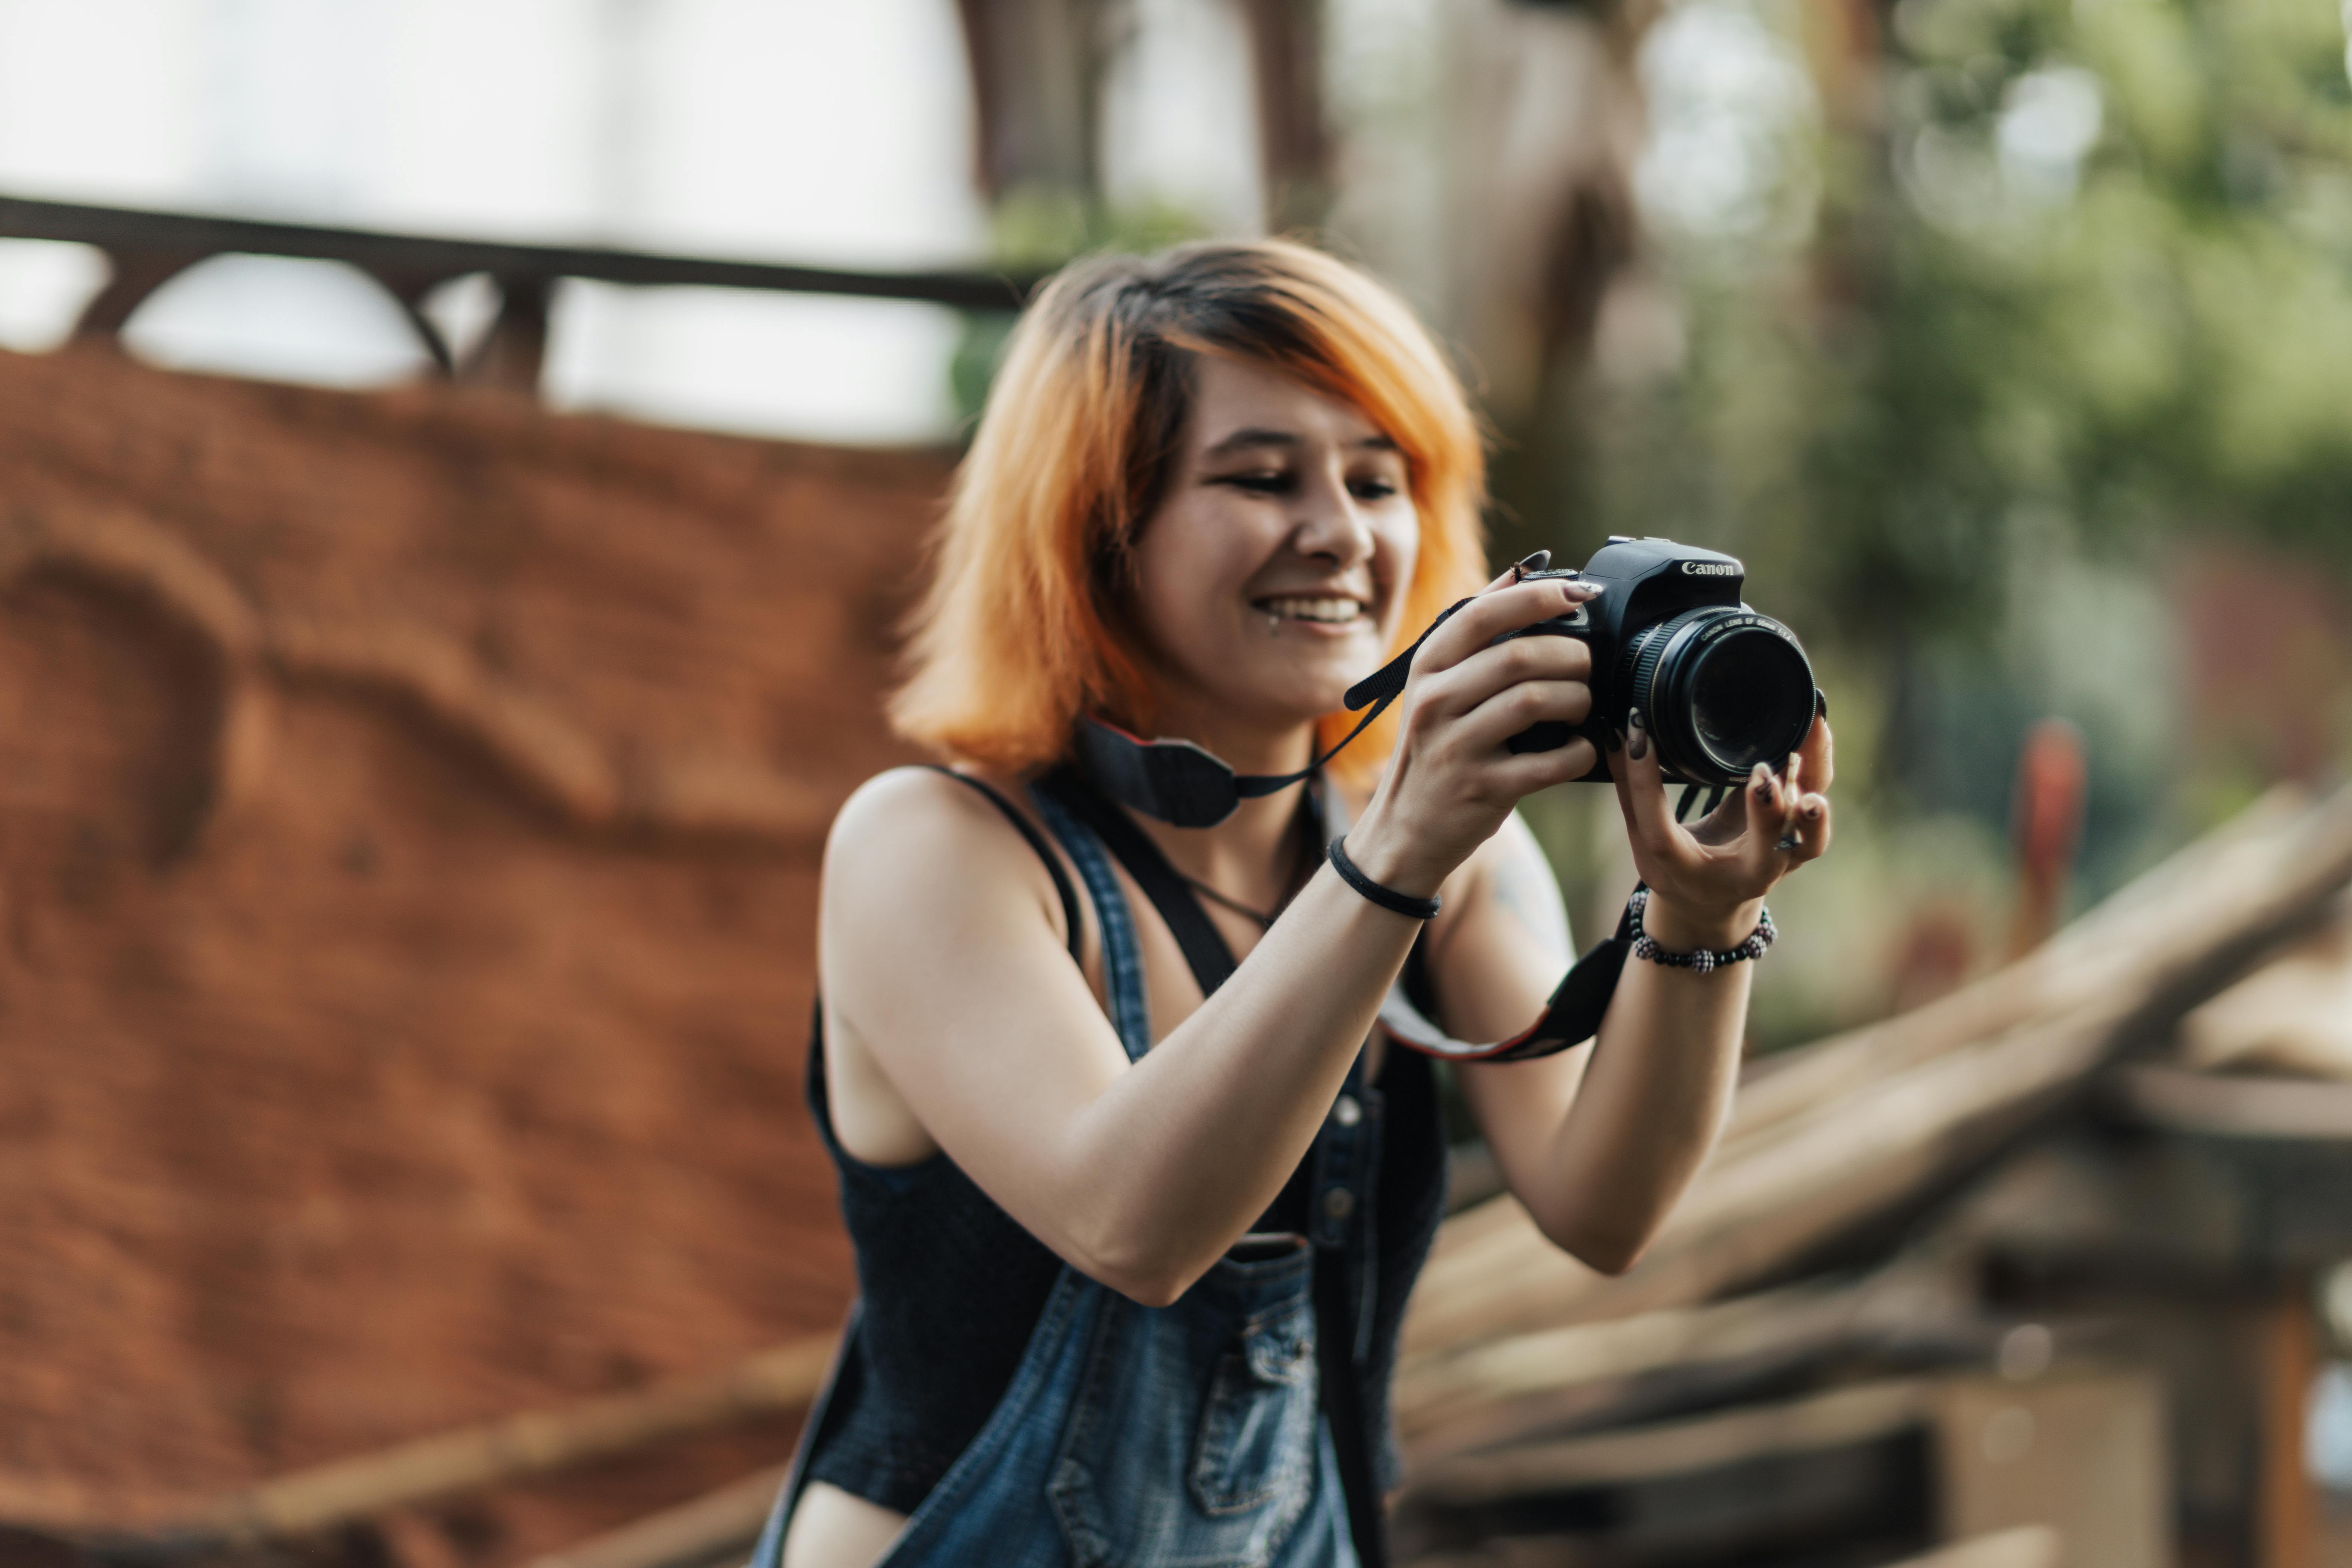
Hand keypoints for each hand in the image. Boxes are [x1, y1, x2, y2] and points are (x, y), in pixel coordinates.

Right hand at [1348, 566, 1602, 896]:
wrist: (1404, 831)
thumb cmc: (1435, 750)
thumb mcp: (1437, 686)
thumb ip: (1475, 632)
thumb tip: (1522, 571)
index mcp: (1428, 667)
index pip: (1484, 613)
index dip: (1539, 595)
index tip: (1580, 593)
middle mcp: (1435, 701)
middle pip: (1519, 656)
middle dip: (1572, 656)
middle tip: (1588, 667)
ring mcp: (1456, 747)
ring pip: (1536, 700)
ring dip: (1577, 700)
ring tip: (1582, 706)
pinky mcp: (1482, 789)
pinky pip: (1550, 761)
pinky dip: (1578, 753)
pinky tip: (1579, 749)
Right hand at [1610, 708, 1834, 950]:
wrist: (1716, 902)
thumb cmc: (1677, 867)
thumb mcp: (1647, 840)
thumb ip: (1634, 793)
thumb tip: (1615, 731)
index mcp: (1690, 875)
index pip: (1662, 835)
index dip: (1645, 785)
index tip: (1638, 736)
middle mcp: (1745, 875)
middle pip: (1767, 854)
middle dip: (1768, 814)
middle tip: (1760, 772)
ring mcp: (1782, 862)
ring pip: (1810, 842)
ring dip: (1810, 804)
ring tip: (1804, 756)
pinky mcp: (1800, 840)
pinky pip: (1818, 811)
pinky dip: (1819, 771)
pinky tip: (1814, 732)